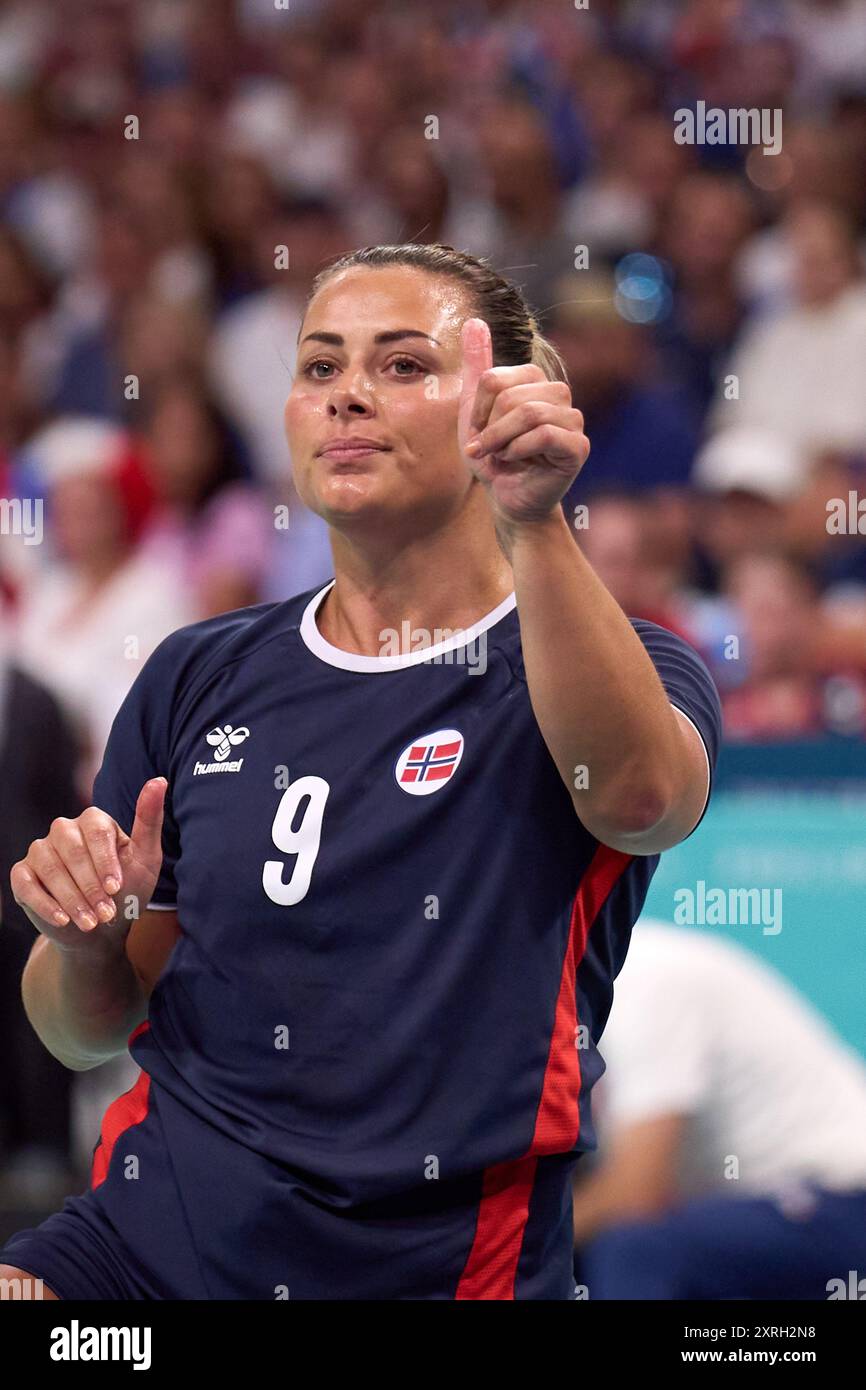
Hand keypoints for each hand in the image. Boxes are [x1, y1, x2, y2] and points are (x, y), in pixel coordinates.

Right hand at [10, 778, 167, 952]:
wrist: (102, 929)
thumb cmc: (127, 890)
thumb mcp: (146, 858)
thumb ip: (150, 820)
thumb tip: (159, 780)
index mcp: (94, 821)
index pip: (96, 832)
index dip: (106, 862)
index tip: (116, 889)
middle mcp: (64, 830)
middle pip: (72, 850)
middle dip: (90, 886)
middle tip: (105, 913)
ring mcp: (41, 850)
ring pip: (49, 867)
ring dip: (71, 898)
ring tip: (89, 923)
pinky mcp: (23, 873)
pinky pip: (25, 883)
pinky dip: (45, 903)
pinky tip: (63, 920)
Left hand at [458, 317, 589, 527]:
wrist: (509, 501)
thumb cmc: (494, 459)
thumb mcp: (475, 411)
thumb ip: (476, 366)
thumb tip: (473, 320)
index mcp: (535, 381)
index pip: (495, 379)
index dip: (478, 411)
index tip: (476, 434)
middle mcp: (559, 394)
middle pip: (511, 396)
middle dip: (490, 429)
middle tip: (488, 450)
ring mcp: (573, 419)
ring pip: (529, 413)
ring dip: (503, 441)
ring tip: (501, 457)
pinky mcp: (578, 446)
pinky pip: (544, 434)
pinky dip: (520, 451)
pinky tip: (516, 462)